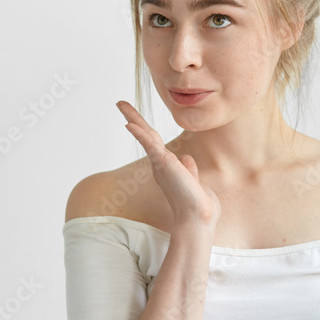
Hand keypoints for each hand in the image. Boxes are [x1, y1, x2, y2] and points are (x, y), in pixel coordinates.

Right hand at [115, 101, 220, 225]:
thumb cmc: (197, 203)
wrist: (198, 217)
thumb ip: (188, 168)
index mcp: (167, 166)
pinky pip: (150, 145)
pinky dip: (140, 134)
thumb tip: (186, 158)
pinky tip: (129, 124)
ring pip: (146, 136)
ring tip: (121, 104)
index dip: (144, 128)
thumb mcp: (193, 180)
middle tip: (120, 103)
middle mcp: (160, 163)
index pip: (154, 141)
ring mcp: (161, 163)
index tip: (135, 119)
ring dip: (133, 119)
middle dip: (133, 118)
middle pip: (146, 135)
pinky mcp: (164, 164)